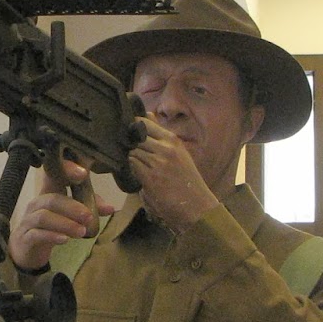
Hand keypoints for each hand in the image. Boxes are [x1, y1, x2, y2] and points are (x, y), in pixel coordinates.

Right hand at [9, 154, 114, 271]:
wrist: (28, 251)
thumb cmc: (50, 228)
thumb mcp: (69, 216)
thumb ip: (88, 209)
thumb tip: (109, 208)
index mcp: (48, 193)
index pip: (53, 174)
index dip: (66, 169)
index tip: (83, 173)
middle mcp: (36, 204)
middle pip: (52, 199)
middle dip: (73, 207)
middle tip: (89, 217)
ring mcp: (28, 221)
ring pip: (44, 217)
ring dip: (65, 223)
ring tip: (81, 232)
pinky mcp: (25, 238)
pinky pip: (37, 234)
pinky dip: (52, 236)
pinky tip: (65, 240)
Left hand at [129, 118, 219, 233]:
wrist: (197, 207)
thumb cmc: (186, 181)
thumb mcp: (178, 154)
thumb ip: (160, 137)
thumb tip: (147, 114)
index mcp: (173, 140)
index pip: (145, 122)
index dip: (133, 126)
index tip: (128, 132)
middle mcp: (166, 147)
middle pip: (135, 136)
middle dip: (128, 142)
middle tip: (125, 151)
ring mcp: (158, 162)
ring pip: (132, 150)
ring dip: (129, 157)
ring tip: (133, 164)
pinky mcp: (150, 177)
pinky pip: (132, 165)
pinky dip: (130, 168)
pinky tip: (135, 174)